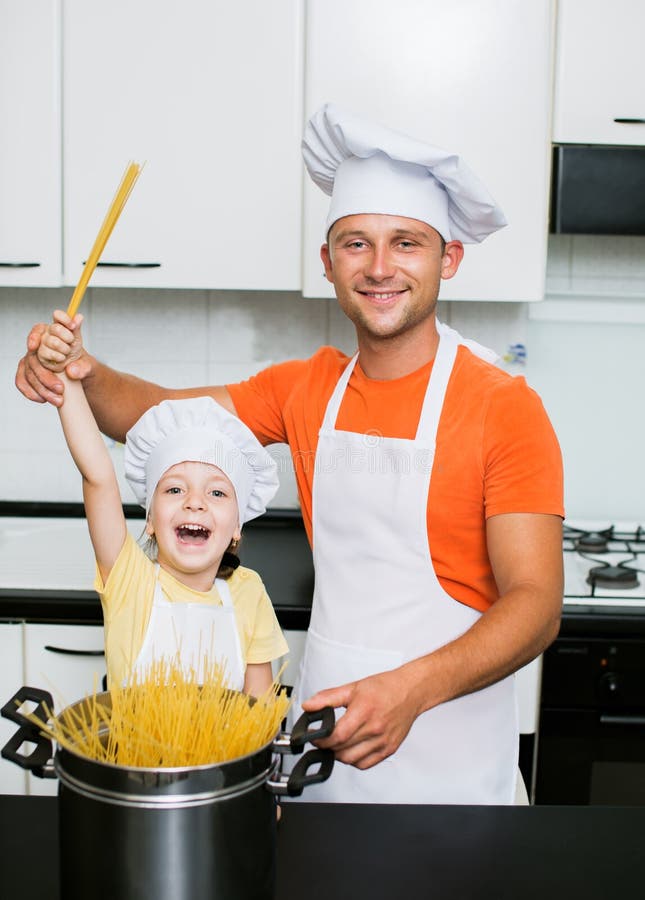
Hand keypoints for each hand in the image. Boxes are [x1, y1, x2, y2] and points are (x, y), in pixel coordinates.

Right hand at [16, 316, 90, 405]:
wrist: (79, 376)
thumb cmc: (82, 364)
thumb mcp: (89, 364)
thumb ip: (84, 365)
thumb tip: (72, 371)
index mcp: (53, 335)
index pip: (39, 329)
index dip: (34, 336)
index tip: (34, 346)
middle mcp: (39, 345)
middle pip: (33, 357)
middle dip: (46, 376)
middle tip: (61, 388)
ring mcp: (31, 359)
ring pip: (28, 373)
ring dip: (42, 388)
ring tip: (58, 399)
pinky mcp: (28, 373)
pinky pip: (22, 382)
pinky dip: (32, 393)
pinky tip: (44, 400)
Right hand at [37, 310, 83, 371]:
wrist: (70, 365)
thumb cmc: (72, 350)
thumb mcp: (77, 338)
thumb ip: (77, 327)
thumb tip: (79, 316)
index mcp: (58, 324)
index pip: (57, 315)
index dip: (65, 319)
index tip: (73, 326)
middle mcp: (48, 331)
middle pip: (55, 328)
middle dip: (68, 337)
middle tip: (71, 342)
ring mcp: (42, 342)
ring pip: (53, 341)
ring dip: (65, 349)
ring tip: (66, 351)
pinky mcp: (39, 354)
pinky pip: (48, 353)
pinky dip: (59, 357)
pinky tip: (60, 358)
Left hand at [301, 668, 421, 769]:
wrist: (410, 692)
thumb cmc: (385, 688)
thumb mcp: (353, 687)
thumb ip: (328, 698)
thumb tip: (309, 705)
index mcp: (365, 711)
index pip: (338, 735)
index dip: (322, 740)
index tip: (315, 737)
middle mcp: (375, 728)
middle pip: (343, 750)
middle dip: (327, 747)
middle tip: (323, 740)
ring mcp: (383, 741)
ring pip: (352, 761)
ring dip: (339, 755)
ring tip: (337, 744)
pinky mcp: (389, 749)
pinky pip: (366, 764)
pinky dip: (354, 761)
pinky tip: (352, 749)